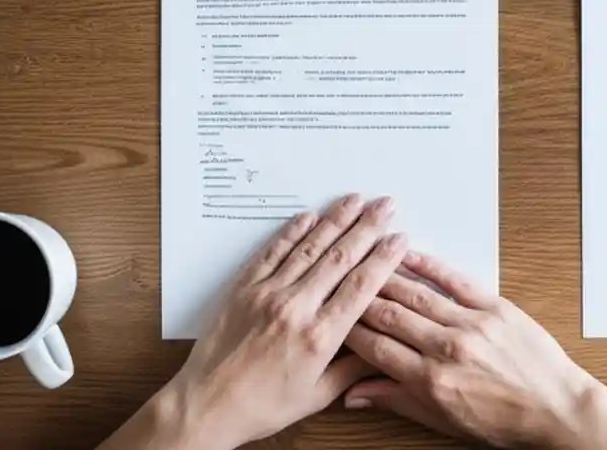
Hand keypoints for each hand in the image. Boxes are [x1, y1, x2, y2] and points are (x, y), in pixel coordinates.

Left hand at [103, 195, 408, 449]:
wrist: (207, 406)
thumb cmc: (261, 406)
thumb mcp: (317, 396)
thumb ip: (353, 368)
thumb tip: (382, 346)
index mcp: (319, 337)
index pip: (361, 286)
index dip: (383, 258)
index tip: (399, 240)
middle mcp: (295, 309)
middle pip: (340, 258)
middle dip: (367, 227)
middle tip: (384, 206)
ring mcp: (267, 295)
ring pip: (309, 248)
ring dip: (335, 220)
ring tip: (354, 200)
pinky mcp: (244, 289)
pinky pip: (273, 252)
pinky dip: (293, 232)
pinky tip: (309, 216)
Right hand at [343, 251, 596, 447]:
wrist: (556, 409)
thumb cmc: (505, 422)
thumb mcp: (445, 422)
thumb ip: (398, 401)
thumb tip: (354, 395)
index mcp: (431, 381)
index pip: (375, 349)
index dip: (348, 332)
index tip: (332, 319)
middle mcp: (448, 348)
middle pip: (389, 317)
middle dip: (360, 300)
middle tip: (340, 282)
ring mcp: (472, 324)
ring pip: (416, 295)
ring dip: (386, 276)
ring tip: (364, 261)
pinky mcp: (495, 307)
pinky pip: (455, 279)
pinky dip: (428, 265)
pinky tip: (408, 254)